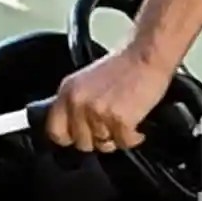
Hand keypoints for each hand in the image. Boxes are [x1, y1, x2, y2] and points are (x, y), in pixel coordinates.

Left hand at [47, 48, 173, 152]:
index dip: (69, 137)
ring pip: (104, 145)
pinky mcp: (119, 120)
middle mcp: (78, 102)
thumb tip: (73, 128)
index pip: (54, 130)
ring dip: (116, 137)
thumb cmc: (124, 66)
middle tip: (110, 127)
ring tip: (125, 121)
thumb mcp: (87, 80)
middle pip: (81, 143)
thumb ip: (76, 103)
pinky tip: (136, 126)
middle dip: (97, 139)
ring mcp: (98, 112)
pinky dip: (133, 138)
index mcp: (67, 91)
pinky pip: (124, 143)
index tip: (81, 136)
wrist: (147, 55)